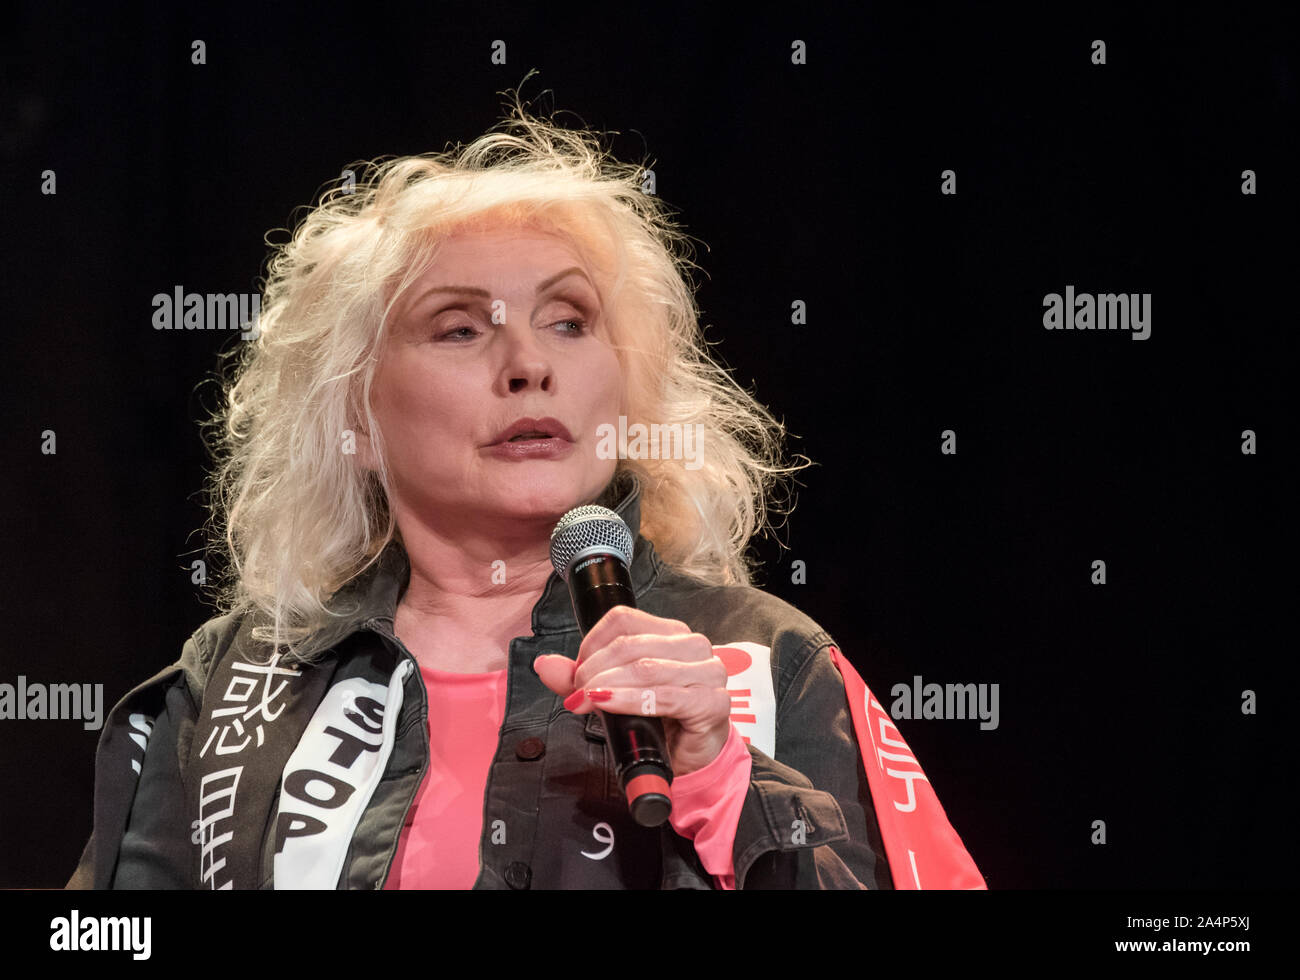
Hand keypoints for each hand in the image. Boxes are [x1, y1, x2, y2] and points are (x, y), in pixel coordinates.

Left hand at [533, 606, 731, 775]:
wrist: (692, 759)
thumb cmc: (659, 721)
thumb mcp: (613, 694)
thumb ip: (580, 678)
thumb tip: (544, 664)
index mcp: (671, 633)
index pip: (623, 619)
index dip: (591, 643)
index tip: (578, 671)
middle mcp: (693, 645)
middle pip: (630, 644)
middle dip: (594, 670)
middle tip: (578, 693)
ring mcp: (709, 672)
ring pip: (645, 667)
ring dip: (607, 686)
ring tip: (588, 702)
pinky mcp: (713, 702)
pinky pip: (665, 697)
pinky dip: (630, 700)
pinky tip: (609, 705)